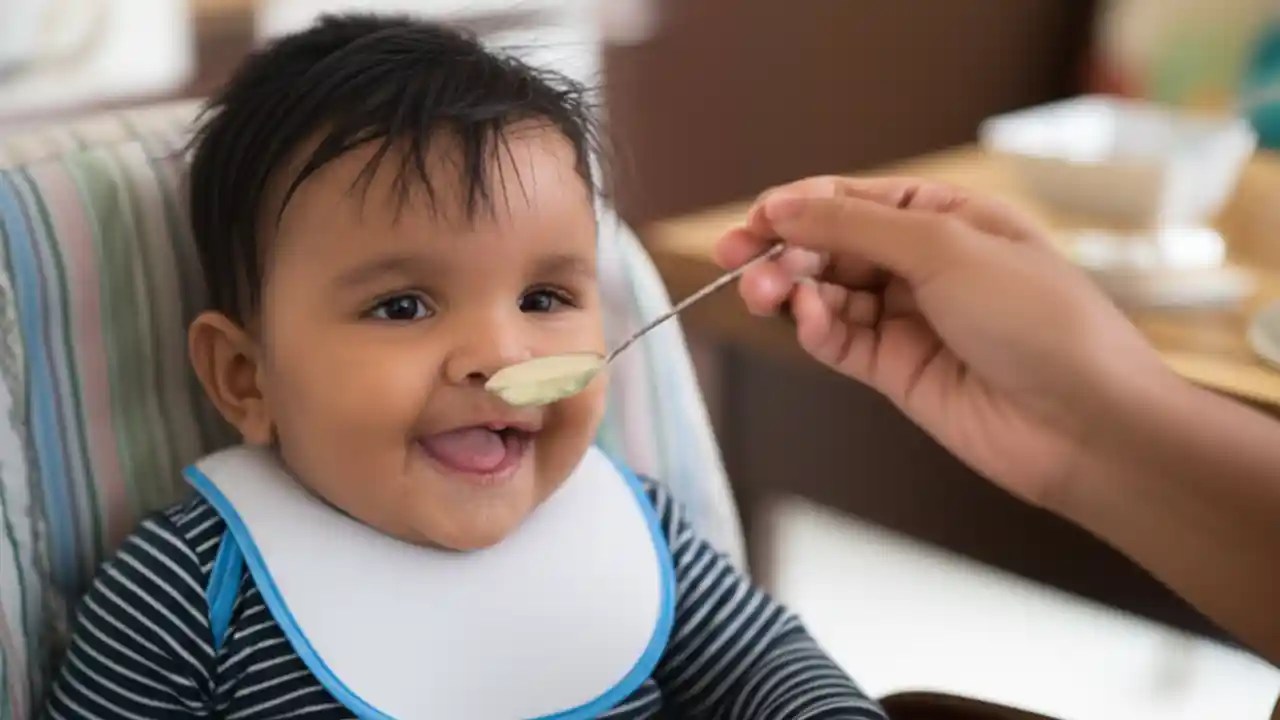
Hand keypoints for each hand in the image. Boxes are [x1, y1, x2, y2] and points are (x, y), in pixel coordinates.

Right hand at [714, 176, 1178, 505]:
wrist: (1083, 423)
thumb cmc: (1038, 320)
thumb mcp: (944, 247)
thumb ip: (855, 226)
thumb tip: (784, 205)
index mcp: (945, 216)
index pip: (852, 200)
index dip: (797, 206)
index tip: (753, 221)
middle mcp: (924, 263)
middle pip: (830, 246)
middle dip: (784, 250)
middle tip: (739, 262)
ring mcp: (909, 319)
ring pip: (826, 294)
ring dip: (791, 290)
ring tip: (765, 295)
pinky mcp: (897, 369)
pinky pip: (839, 340)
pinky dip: (816, 327)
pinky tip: (807, 319)